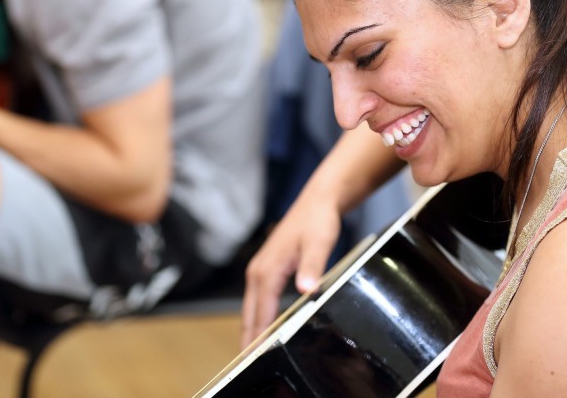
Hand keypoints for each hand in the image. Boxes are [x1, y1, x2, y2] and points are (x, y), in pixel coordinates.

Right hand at [241, 194, 341, 348]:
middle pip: (249, 314)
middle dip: (248, 339)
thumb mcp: (319, 243)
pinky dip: (257, 316)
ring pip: (251, 308)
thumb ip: (312, 267)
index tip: (253, 357)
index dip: (257, 337)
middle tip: (247, 364)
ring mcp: (260, 270)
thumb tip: (306, 289)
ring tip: (253, 354)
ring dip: (251, 329)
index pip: (260, 312)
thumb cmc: (317, 221)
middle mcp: (258, 272)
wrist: (317, 202)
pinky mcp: (266, 269)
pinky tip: (264, 327)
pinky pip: (257, 299)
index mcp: (268, 270)